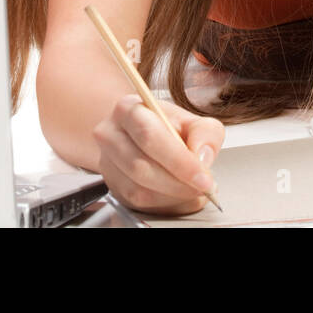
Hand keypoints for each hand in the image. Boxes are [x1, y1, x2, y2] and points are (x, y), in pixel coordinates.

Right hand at [92, 94, 224, 214]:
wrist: (147, 138)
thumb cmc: (168, 128)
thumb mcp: (193, 122)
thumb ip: (205, 134)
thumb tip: (201, 157)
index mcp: (128, 109)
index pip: (149, 135)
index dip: (178, 160)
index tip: (203, 177)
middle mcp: (110, 135)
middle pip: (141, 166)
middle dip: (178, 182)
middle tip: (204, 188)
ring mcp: (107, 162)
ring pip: (138, 189)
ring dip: (173, 196)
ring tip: (194, 190)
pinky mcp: (112, 186)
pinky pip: (138, 203)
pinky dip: (165, 203)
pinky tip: (178, 194)